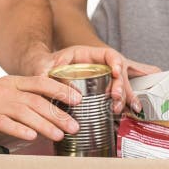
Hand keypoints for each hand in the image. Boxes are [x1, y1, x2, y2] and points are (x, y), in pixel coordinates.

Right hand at [0, 75, 82, 141]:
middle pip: (38, 101)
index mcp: (13, 82)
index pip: (42, 83)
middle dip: (59, 114)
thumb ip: (23, 94)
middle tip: (75, 126)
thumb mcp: (2, 88)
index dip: (61, 90)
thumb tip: (48, 108)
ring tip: (60, 135)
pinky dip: (19, 129)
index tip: (78, 99)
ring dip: (45, 124)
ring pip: (25, 112)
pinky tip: (32, 136)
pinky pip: (4, 123)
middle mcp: (7, 91)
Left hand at [23, 45, 160, 113]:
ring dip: (123, 98)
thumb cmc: (43, 66)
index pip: (108, 55)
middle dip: (121, 85)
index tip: (116, 72)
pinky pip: (116, 97)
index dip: (115, 62)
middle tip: (115, 96)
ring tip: (117, 109)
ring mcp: (102, 80)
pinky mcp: (101, 93)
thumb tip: (59, 87)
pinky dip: (123, 105)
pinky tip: (127, 113)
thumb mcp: (45, 66)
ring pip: (120, 87)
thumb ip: (49, 72)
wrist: (41, 74)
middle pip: (118, 73)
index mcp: (88, 55)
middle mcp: (99, 67)